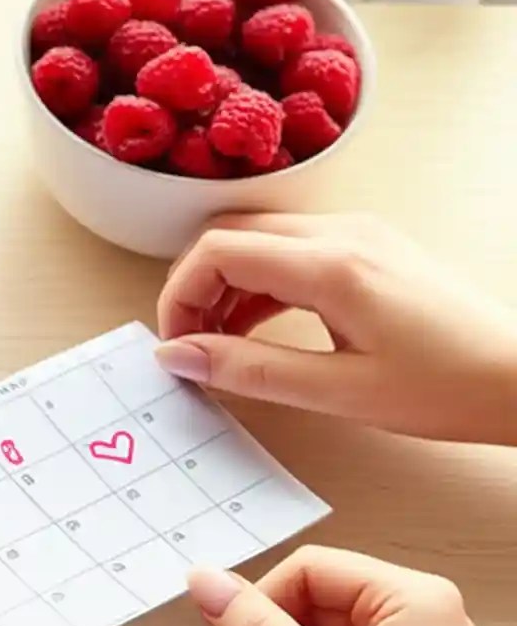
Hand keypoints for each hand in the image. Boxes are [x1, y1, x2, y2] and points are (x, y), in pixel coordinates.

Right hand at [154, 213, 516, 445]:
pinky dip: (258, 283)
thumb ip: (250, 370)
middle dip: (195, 287)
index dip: (180, 296)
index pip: (218, 251)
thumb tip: (181, 357)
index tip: (176, 344)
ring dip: (225, 285)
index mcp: (332, 265)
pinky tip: (257, 328)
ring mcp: (358, 234)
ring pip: (257, 239)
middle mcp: (342, 233)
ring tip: (221, 345)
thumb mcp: (339, 392)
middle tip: (192, 346)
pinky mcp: (369, 247)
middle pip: (231, 235)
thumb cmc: (449, 388)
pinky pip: (290, 249)